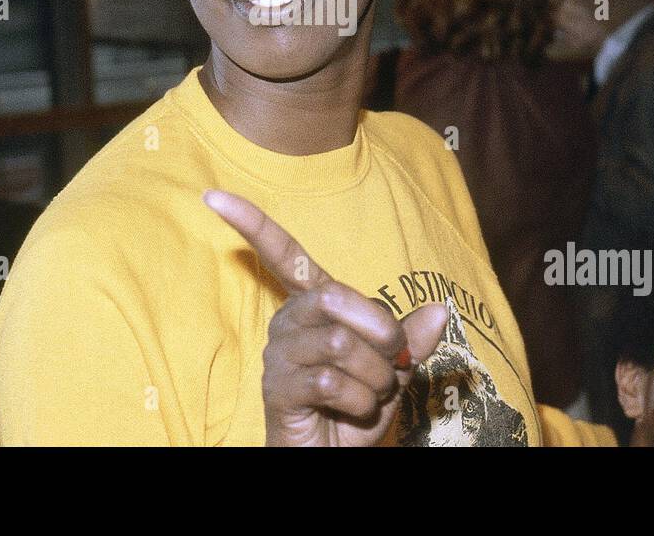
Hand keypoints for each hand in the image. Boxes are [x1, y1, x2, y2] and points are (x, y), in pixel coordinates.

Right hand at [204, 190, 447, 445]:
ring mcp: (279, 356)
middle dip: (381, 333)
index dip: (251, 223)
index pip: (282, 254)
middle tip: (392, 362)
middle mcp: (289, 322)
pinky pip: (329, 380)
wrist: (335, 458)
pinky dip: (360, 400)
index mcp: (313, 305)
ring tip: (370, 395)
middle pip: (335, 297)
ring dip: (375, 377)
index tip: (214, 195)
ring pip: (340, 344)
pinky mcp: (277, 390)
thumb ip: (412, 340)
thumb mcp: (394, 371)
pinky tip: (352, 411)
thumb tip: (439, 310)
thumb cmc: (356, 410)